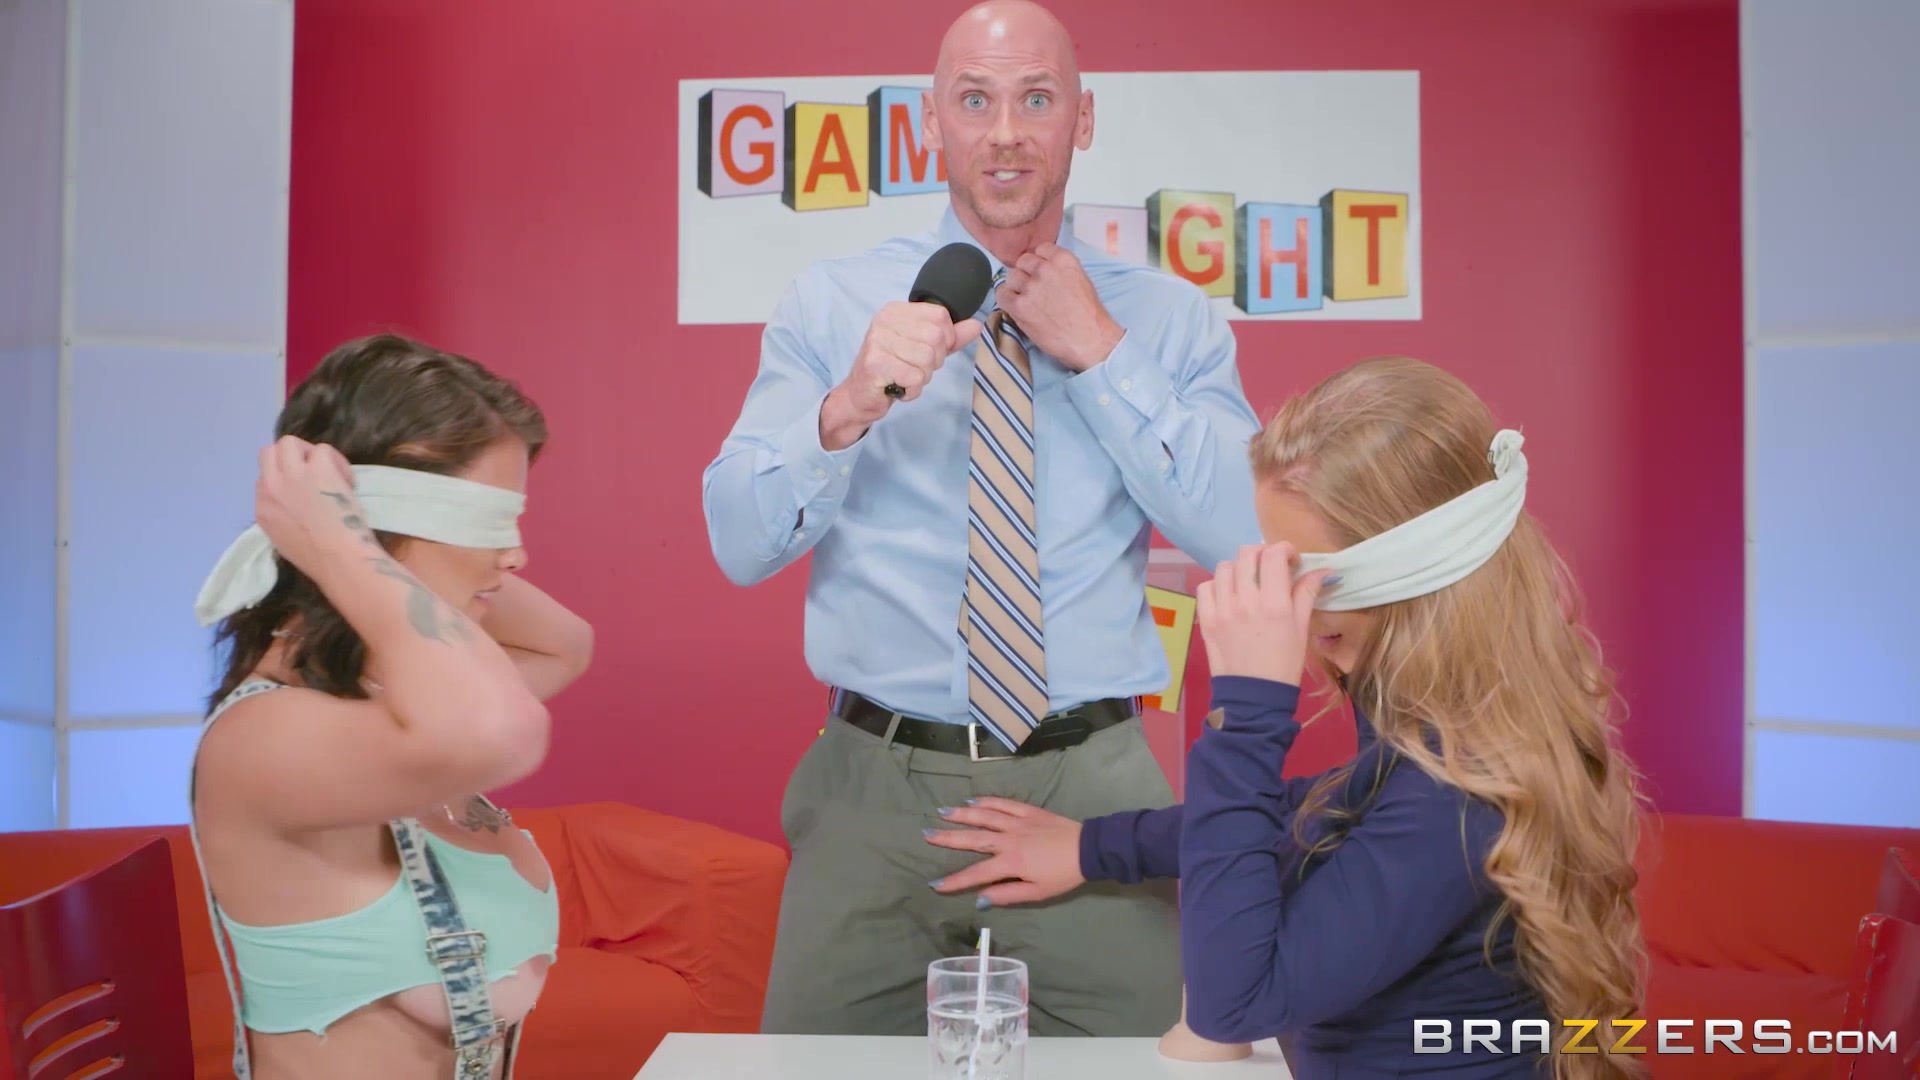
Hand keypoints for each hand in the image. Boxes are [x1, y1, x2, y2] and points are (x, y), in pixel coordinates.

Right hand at [254, 435, 370, 578]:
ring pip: (289, 443)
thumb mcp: (284, 538)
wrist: (338, 559)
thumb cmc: (319, 558)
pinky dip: (337, 462)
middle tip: (314, 473)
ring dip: (311, 454)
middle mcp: (270, 488)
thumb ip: (282, 515)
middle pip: (269, 453)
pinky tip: (346, 482)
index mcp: (262, 508)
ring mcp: (292, 475)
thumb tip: (295, 502)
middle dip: (290, 457)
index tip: (305, 491)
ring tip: (329, 473)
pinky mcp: (317, 468)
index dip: (285, 479)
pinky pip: (323, 450)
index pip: (264, 479)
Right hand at [821, 301, 983, 448]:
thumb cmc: (893, 369)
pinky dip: (912, 390)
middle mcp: (885, 320)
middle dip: (933, 362)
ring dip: (922, 377)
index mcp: (897, 310)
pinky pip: (915, 377)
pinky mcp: (875, 363)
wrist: (861, 396)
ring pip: (928, 360)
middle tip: (913, 368)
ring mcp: (878, 340)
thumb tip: (976, 325)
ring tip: (904, 377)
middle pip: (937, 339)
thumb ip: (950, 337)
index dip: (944, 340)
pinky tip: (898, 387)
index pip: (941, 317)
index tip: (926, 351)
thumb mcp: (924, 348)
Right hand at [924, 796, 1084, 907]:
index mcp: (1011, 862)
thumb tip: (980, 899)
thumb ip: (1007, 895)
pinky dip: (987, 801)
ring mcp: (1017, 822)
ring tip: (943, 812)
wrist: (1088, 849)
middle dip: (948, 838)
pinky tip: (973, 800)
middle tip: (927, 834)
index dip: (955, 881)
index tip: (935, 884)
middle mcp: (1009, 839)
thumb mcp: (1037, 893)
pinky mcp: (1028, 811)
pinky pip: (1003, 804)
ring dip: (962, 814)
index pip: (976, 874)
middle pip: (973, 838)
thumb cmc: (1063, 875)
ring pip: (985, 816)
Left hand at [997, 243, 1124, 371]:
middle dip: (1026, 273)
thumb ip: (1061, 270)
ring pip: (1011, 277)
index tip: (1040, 272)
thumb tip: (1043, 270)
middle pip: (1023, 261)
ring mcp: (1031, 287)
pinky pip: (1002, 295)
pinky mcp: (1020, 305)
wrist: (1089, 340)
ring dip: (1016, 287)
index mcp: (1063, 260)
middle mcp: (1045, 269)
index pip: (1041, 249)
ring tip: (1026, 301)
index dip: (1039, 262)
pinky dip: (1007, 300)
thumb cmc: (1089, 316)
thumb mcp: (1081, 280)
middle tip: (1032, 289)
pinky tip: (1016, 308)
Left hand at [1195, 543, 1329, 686]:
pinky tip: (1228, 595)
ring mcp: (1222, 610)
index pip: (1273, 556)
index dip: (1284, 549)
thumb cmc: (1284, 665)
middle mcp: (1246, 601)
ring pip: (1225, 567)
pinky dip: (1217, 584)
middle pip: (1247, 554)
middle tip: (1270, 566)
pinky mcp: (1206, 620)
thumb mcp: (1302, 630)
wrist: (1253, 698)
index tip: (1290, 560)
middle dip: (1262, 553)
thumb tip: (1323, 569)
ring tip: (1248, 581)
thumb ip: (1307, 594)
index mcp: (1274, 604)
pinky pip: (1206, 586)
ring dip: (1239, 568)